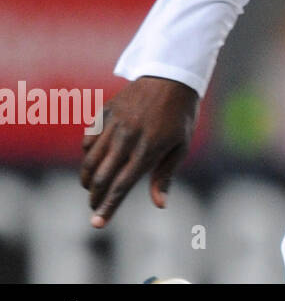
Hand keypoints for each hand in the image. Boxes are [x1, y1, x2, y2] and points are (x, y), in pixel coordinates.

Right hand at [80, 76, 198, 227]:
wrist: (171, 76)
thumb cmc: (181, 115)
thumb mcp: (181, 145)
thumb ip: (165, 175)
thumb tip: (160, 204)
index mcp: (149, 149)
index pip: (122, 186)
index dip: (108, 207)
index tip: (97, 224)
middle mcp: (128, 138)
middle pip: (101, 177)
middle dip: (95, 197)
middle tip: (94, 207)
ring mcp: (114, 124)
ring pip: (90, 160)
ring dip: (87, 179)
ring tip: (91, 188)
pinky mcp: (105, 112)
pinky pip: (89, 139)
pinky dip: (88, 153)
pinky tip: (93, 160)